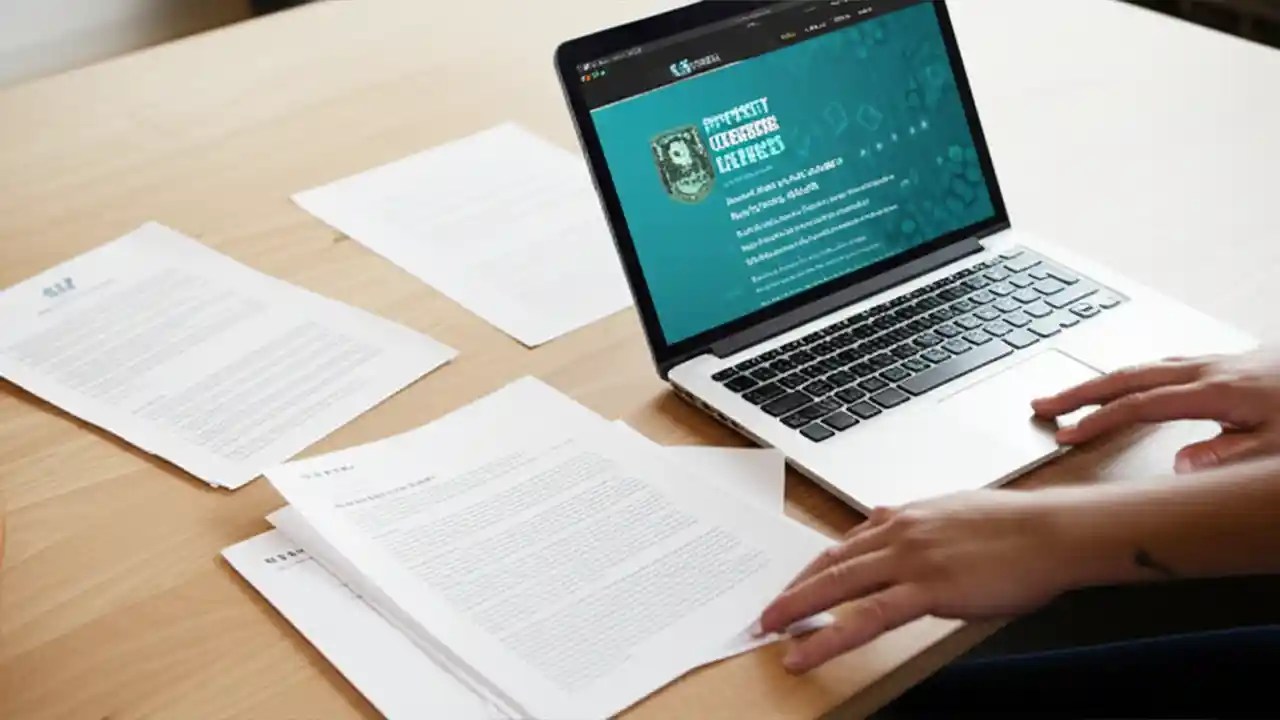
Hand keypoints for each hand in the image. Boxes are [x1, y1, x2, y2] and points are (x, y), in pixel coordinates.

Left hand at [759, 490, 1077, 673]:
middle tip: (766, 612)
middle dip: (794, 590)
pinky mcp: (927, 588)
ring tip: (769, 631)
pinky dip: (828, 638)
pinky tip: (805, 652)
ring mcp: (910, 559)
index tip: (793, 585)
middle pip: (830, 564)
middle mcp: (898, 533)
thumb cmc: (1015, 528)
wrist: (1053, 531)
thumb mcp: (955, 514)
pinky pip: (865, 617)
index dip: (813, 569)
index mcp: (905, 517)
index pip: (844, 545)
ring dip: (797, 610)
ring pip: (838, 587)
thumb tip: (891, 522)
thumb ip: (919, 524)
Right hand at [1031, 350, 1279, 472]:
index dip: (1097, 421)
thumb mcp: (1278, 452)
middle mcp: (1213, 370)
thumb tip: (1180, 464)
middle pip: (1130, 376)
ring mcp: (1221, 362)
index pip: (1139, 405)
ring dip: (1106, 381)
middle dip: (1081, 391)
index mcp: (1218, 390)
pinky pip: (1170, 364)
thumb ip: (1227, 457)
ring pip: (1148, 365)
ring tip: (1075, 396)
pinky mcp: (1233, 364)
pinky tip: (1137, 383)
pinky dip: (1139, 375)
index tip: (1064, 434)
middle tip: (1043, 404)